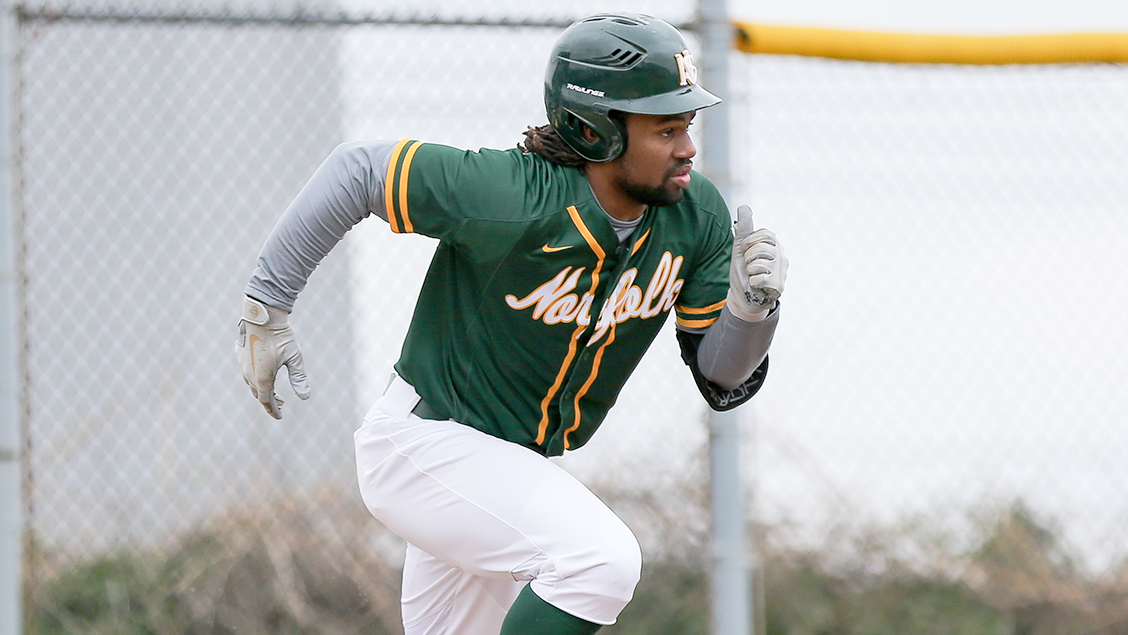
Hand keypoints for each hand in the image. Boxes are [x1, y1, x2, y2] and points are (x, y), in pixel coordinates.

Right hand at [235, 296, 310, 418]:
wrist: (262, 315)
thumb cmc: (281, 337)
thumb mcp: (295, 358)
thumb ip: (299, 378)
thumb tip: (305, 397)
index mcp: (262, 379)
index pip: (267, 401)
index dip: (274, 410)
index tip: (280, 416)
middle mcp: (249, 374)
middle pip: (258, 393)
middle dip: (269, 400)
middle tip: (281, 403)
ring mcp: (242, 364)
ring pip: (250, 382)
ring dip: (261, 388)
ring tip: (272, 389)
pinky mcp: (240, 353)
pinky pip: (246, 370)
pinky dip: (254, 376)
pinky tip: (260, 371)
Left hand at [727, 205, 787, 321]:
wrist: (744, 296)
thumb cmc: (743, 271)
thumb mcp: (741, 248)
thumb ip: (743, 229)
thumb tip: (743, 207)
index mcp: (775, 245)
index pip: (765, 234)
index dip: (750, 242)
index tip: (747, 250)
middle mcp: (781, 256)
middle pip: (759, 248)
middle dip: (748, 257)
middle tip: (750, 266)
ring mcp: (781, 271)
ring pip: (757, 263)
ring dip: (750, 271)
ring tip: (754, 276)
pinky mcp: (778, 286)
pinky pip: (758, 278)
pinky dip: (752, 282)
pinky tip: (757, 286)